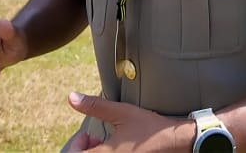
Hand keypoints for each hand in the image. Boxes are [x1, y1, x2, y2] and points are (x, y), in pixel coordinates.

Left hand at [65, 92, 191, 151]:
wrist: (173, 142)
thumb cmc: (149, 128)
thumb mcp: (121, 113)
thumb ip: (95, 106)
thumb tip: (72, 97)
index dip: (75, 145)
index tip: (85, 135)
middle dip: (84, 149)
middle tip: (93, 138)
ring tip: (104, 142)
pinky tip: (116, 148)